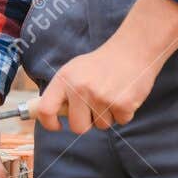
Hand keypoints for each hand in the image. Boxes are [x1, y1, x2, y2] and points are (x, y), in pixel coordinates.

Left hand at [29, 37, 156, 133]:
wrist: (132, 50)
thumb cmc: (101, 63)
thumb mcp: (74, 70)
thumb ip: (62, 91)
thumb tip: (48, 115)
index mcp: (64, 79)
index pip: (46, 109)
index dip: (49, 123)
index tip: (58, 126)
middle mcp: (80, 88)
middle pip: (78, 127)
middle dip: (87, 123)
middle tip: (95, 107)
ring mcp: (101, 97)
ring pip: (102, 125)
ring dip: (108, 115)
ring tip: (112, 94)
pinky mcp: (122, 104)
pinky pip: (121, 121)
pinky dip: (124, 112)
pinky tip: (124, 94)